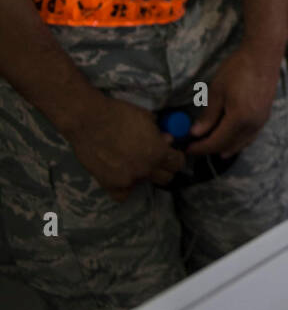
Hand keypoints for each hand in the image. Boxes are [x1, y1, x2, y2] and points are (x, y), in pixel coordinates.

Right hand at [68, 96, 184, 202]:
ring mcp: (128, 180)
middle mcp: (146, 169)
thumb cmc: (118, 114)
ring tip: (133, 163)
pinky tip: (120, 175)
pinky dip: (123, 187)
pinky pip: (122, 195)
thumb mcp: (146, 118)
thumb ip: (159, 133)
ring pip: (144, 184)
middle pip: (166, 178)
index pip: (178, 164)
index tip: (172, 155)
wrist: (88, 121)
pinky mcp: (110, 185)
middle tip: (155, 159)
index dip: (176, 158)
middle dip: (164, 168)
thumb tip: (167, 140)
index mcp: (158, 152)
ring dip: (143, 175)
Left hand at [186, 43, 281, 157]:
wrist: (263, 55)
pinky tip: (231, 140)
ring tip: (211, 148)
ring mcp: (261, 121)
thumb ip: (208, 115)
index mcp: (239, 119)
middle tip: (196, 147)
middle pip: (229, 146)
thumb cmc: (239, 69)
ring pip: (241, 144)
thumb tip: (196, 133)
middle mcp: (252, 125)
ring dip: (225, 147)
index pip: (216, 142)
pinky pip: (250, 136)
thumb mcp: (217, 91)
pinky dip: (238, 141)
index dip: (201, 147)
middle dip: (211, 149)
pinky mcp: (265, 116)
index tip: (188, 148)